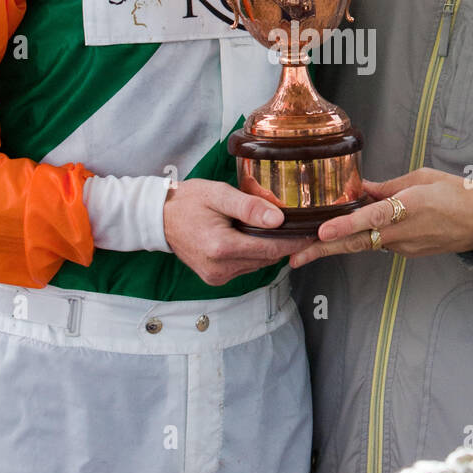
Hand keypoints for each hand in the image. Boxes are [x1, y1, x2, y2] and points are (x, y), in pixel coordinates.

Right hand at [163, 179, 313, 285]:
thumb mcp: (219, 194)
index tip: (313, 232)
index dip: (295, 242)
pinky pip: (246, 267)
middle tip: (304, 228)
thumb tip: (278, 219)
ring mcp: (217, 276)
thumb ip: (249, 206)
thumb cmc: (188, 201)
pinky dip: (255, 253)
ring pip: (258, 264)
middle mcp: (220, 267)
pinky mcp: (215, 278)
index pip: (270, 248)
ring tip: (283, 230)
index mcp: (221, 247)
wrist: (159, 218)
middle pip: (267, 258)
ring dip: (270, 249)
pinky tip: (256, 237)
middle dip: (287, 244)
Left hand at [289, 168, 472, 267]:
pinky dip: (360, 238)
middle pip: (357, 242)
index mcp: (409, 207)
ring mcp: (404, 246)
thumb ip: (388, 187)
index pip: (371, 218)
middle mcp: (403, 232)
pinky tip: (343, 235)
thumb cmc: (456, 193)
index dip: (345, 226)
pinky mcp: (406, 252)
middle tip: (294, 257)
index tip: (322, 232)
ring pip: (364, 244)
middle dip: (323, 250)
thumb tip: (361, 189)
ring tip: (306, 246)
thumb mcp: (421, 178)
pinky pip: (378, 243)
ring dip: (337, 244)